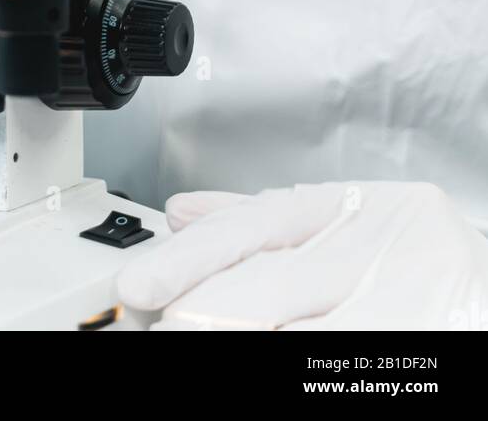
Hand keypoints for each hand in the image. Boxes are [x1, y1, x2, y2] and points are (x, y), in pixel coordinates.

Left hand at [118, 182, 487, 330]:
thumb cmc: (425, 268)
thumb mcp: (348, 227)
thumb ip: (267, 223)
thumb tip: (186, 213)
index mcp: (357, 205)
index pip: (258, 223)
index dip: (192, 254)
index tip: (139, 285)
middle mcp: (381, 242)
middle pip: (269, 278)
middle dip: (202, 306)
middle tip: (157, 321)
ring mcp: (409, 293)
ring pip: (298, 329)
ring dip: (233, 335)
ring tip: (190, 336)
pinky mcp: (427, 337)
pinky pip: (337, 360)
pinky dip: (295, 361)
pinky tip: (262, 354)